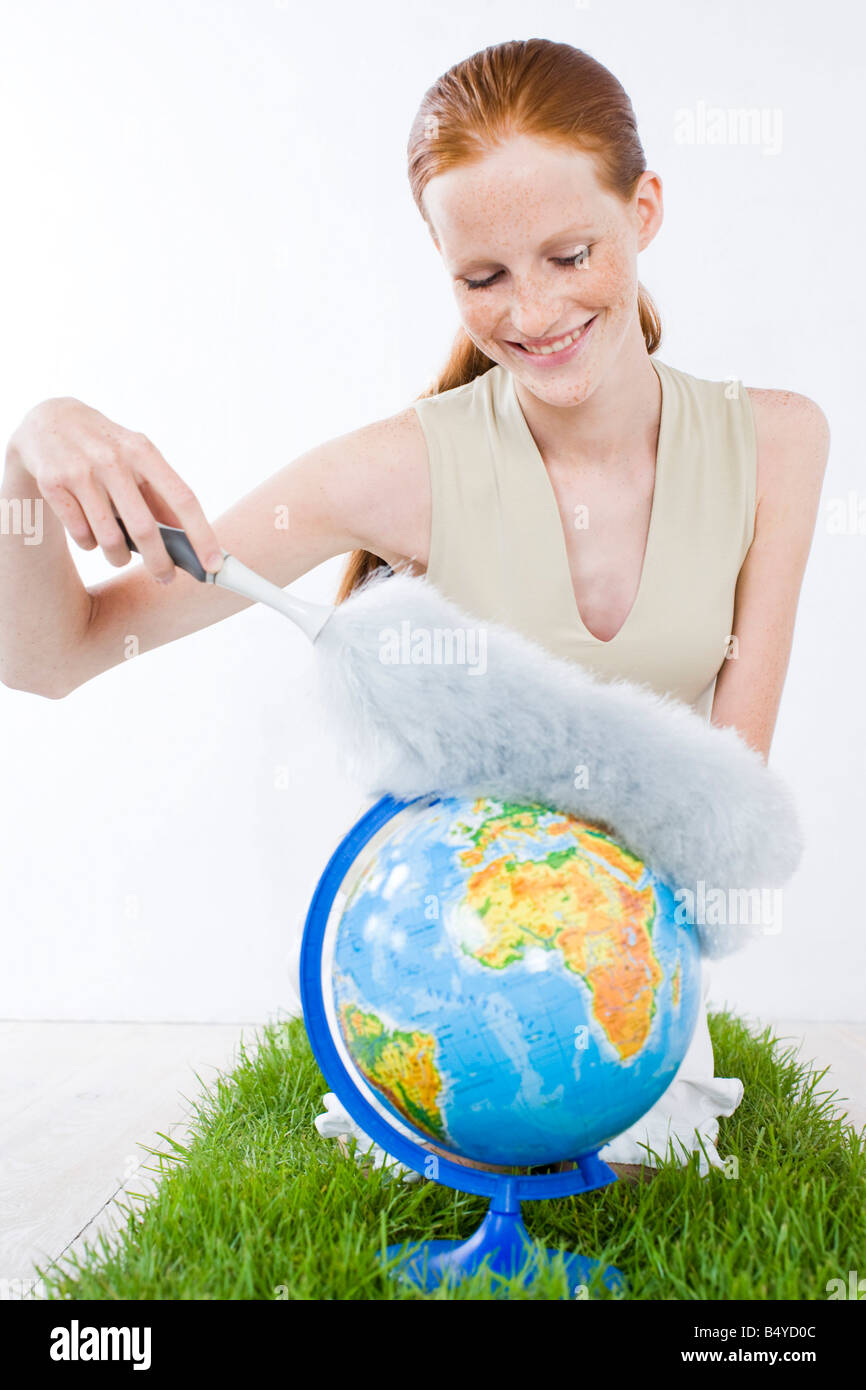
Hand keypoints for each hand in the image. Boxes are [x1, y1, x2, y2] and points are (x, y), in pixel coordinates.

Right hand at [7, 397, 222, 582]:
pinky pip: (81, 534)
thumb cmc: (105, 447)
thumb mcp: (136, 458)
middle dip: (160, 563)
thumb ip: (159, 494)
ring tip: (120, 557)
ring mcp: (80, 471)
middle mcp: (113, 459)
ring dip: (119, 557)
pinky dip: (89, 544)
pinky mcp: (53, 484)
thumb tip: (189, 539)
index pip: (182, 498)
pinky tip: (90, 537)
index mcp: (143, 451)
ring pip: (110, 538)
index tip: (213, 565)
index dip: (202, 536)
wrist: (48, 420)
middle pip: (145, 528)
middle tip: (165, 578)